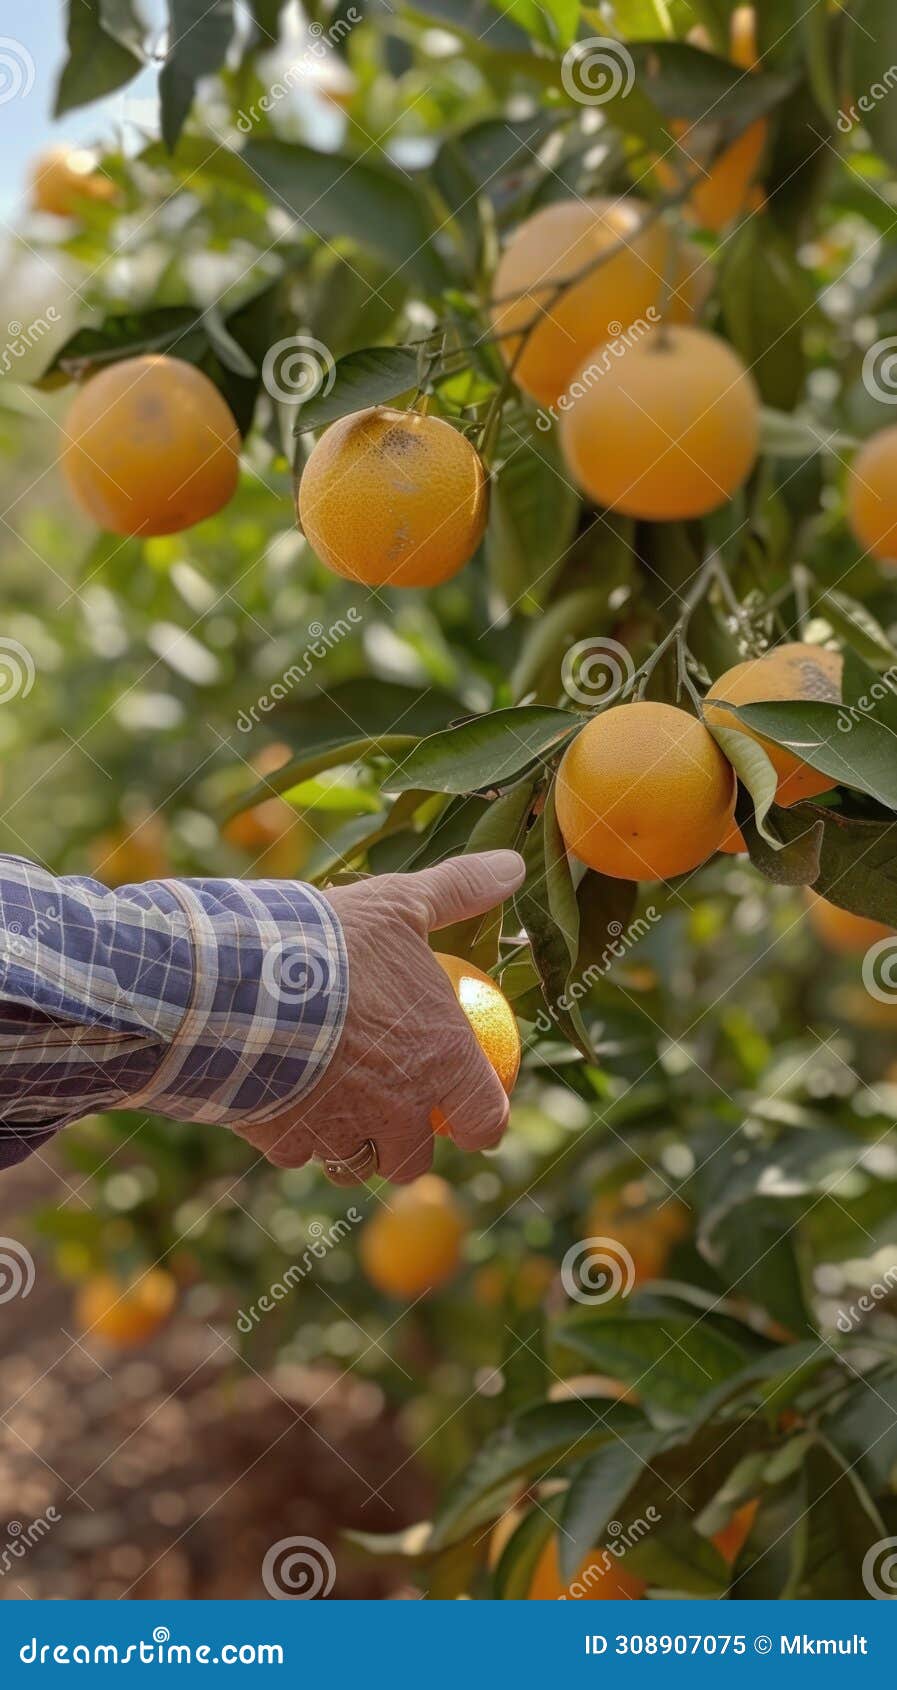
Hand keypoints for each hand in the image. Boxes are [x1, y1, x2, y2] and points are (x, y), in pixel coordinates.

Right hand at [235, 850, 525, 1183]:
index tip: (470, 1115)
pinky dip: (294, 1135)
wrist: (241, 981)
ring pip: (354, 1165)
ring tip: (334, 1109)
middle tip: (391, 1110)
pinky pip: (297, 1152)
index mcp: (440, 1062)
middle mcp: (398, 1111)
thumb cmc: (332, 943)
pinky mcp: (285, 1141)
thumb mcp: (402, 904)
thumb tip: (513, 862)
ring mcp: (340, 1133)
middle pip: (415, 1160)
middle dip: (406, 1143)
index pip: (485, 1122)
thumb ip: (461, 889)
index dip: (482, 1123)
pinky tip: (284, 1099)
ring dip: (350, 1145)